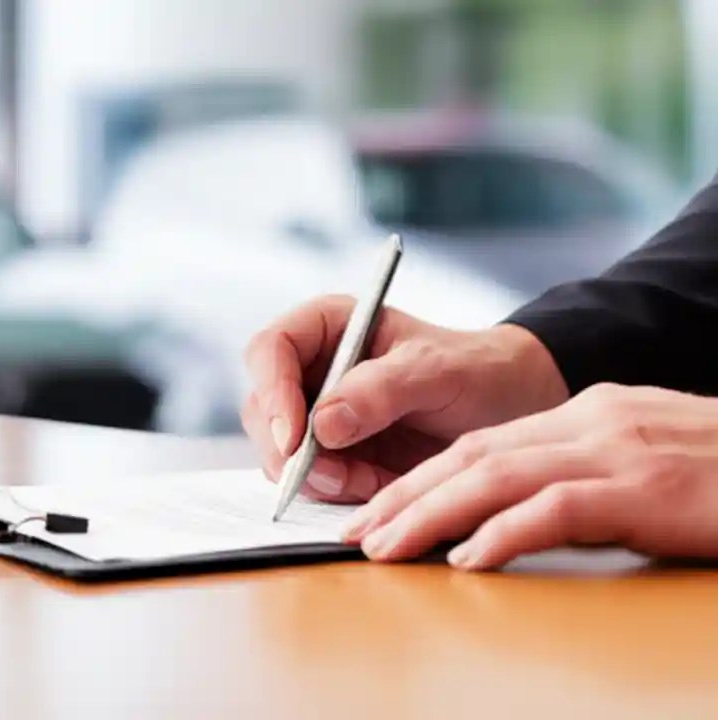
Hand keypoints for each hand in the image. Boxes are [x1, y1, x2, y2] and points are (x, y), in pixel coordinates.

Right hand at [241, 295, 568, 501]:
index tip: (295, 438)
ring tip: (374, 480)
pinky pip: (306, 480)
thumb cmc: (478, 372)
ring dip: (317, 477)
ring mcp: (314, 413)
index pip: (270, 349)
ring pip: (277, 451)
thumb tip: (322, 422)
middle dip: (293, 451)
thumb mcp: (439, 372)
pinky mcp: (327, 454)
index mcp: (328, 326)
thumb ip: (382, 389)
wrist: (509, 410)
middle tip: (338, 477)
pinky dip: (335, 492)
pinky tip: (376, 486)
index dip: (273, 392)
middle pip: (263, 408)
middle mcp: (311, 368)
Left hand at [345, 383, 717, 569]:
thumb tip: (505, 516)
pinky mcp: (645, 486)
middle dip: (406, 495)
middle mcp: (591, 421)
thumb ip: (578, 474)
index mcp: (585, 413)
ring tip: (388, 548)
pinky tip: (467, 558)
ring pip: (497, 476)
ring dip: (432, 514)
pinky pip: (556, 508)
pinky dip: (504, 532)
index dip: (419, 477)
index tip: (375, 511)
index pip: (479, 444)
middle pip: (472, 455)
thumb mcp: (642, 459)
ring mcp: (617, 450)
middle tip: (358, 533)